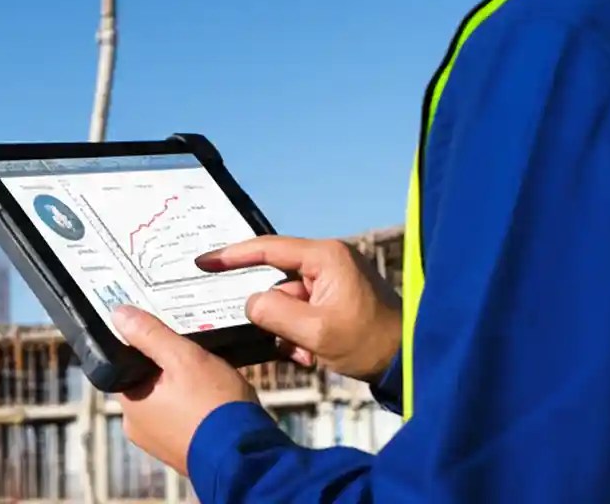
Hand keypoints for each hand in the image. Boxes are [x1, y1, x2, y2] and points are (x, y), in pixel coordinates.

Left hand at [112, 305, 259, 475]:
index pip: (125, 365)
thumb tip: (119, 314)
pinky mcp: (181, 451)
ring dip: (183, 386)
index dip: (144, 345)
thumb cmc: (214, 404)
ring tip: (207, 373)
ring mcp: (159, 443)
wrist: (247, 454)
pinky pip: (181, 418)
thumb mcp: (183, 357)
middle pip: (147, 382)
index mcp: (130, 406)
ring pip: (166, 400)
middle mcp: (138, 428)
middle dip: (167, 366)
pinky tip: (213, 396)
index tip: (163, 333)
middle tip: (192, 351)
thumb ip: (150, 334)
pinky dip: (193, 405)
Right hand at [197, 235, 401, 383]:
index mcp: (326, 257)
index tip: (204, 261)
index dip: (232, 255)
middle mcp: (328, 261)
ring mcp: (332, 280)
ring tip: (303, 352)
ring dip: (286, 330)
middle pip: (276, 280)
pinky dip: (298, 334)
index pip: (268, 248)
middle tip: (275, 335)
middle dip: (271, 313)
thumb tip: (251, 303)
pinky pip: (301, 312)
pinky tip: (310, 353)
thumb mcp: (316, 331)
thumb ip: (275, 313)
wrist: (406, 361)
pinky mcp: (334, 298)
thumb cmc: (369, 342)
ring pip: (286, 302)